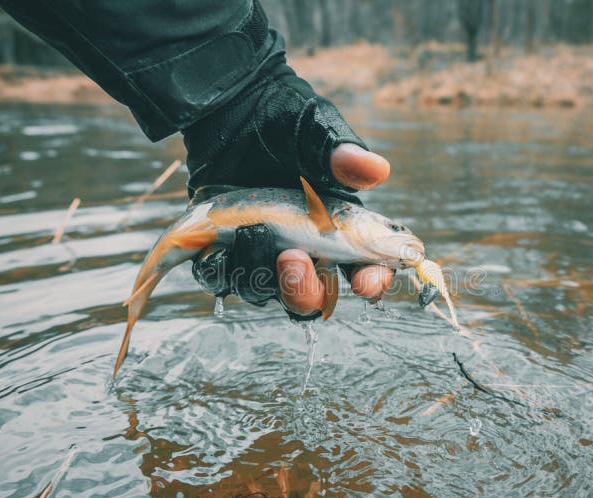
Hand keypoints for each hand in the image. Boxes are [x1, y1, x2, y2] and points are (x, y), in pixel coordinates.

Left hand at [185, 59, 393, 316]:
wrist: (231, 106)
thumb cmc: (285, 119)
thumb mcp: (316, 130)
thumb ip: (341, 153)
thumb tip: (375, 170)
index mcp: (340, 227)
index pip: (366, 267)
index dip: (371, 281)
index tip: (365, 282)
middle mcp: (304, 248)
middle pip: (313, 297)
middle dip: (304, 290)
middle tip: (292, 258)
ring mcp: (263, 253)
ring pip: (265, 292)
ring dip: (257, 274)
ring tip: (248, 231)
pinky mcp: (225, 249)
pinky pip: (220, 277)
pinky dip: (218, 267)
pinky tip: (217, 243)